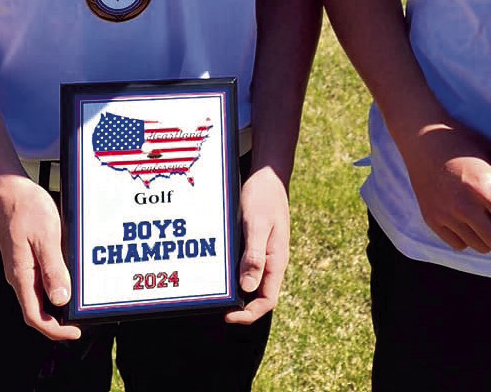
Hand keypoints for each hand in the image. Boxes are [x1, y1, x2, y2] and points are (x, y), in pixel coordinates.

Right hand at [0, 172, 80, 339]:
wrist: (9, 189)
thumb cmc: (27, 209)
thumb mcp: (46, 238)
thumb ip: (52, 269)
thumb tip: (59, 300)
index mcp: (21, 275)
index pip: (34, 316)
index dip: (54, 330)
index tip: (74, 333)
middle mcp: (18, 276)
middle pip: (36, 310)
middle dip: (57, 321)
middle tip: (80, 320)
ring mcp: (20, 267)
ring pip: (37, 296)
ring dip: (56, 304)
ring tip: (77, 303)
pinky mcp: (24, 258)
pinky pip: (38, 280)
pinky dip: (53, 286)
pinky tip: (68, 278)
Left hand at [226, 166, 290, 323]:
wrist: (269, 175)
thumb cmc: (264, 196)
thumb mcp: (257, 224)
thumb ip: (255, 256)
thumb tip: (248, 288)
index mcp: (277, 260)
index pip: (268, 300)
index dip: (249, 314)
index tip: (228, 315)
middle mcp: (273, 261)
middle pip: (259, 295)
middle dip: (239, 306)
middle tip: (215, 305)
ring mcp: (265, 254)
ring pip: (252, 282)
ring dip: (235, 290)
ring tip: (214, 290)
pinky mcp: (257, 245)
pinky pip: (247, 266)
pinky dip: (233, 272)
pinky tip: (218, 268)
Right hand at [396, 120, 490, 254]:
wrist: (424, 139)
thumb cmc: (462, 144)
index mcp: (484, 189)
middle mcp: (464, 206)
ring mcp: (446, 215)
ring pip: (479, 247)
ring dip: (490, 238)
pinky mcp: (432, 219)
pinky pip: (459, 244)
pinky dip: (469, 238)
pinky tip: (471, 222)